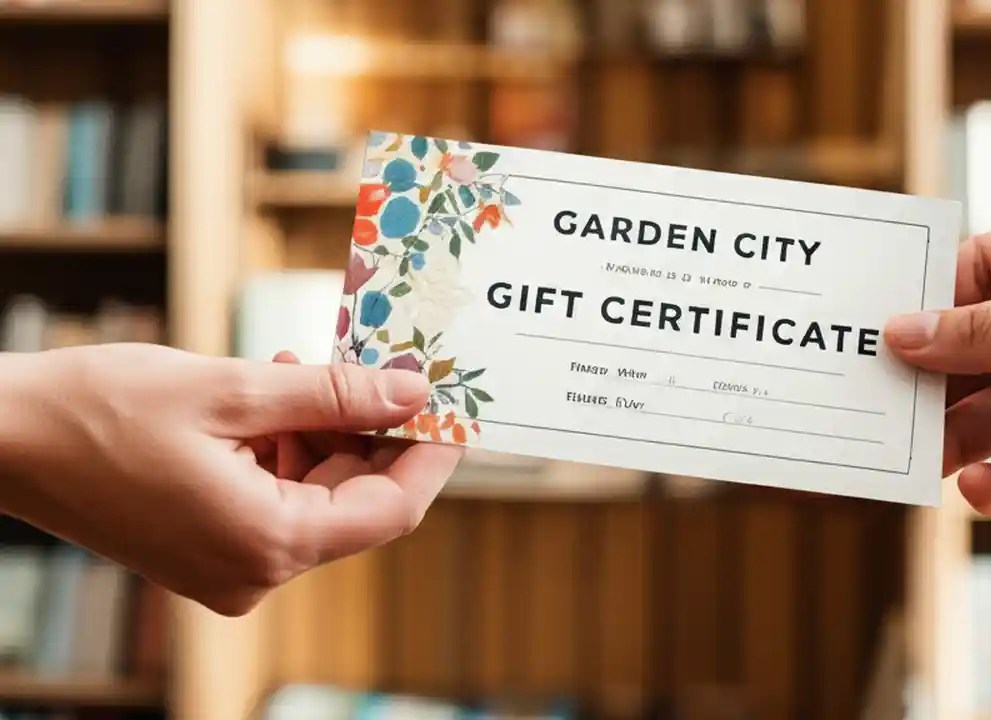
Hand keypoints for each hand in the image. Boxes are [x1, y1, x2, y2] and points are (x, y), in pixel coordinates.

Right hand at [0, 343, 460, 614]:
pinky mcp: (207, 550)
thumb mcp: (234, 390)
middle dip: (371, 433)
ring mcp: (228, 568)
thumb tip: (412, 395)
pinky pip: (275, 501)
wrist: (0, 438)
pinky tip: (274, 397)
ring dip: (324, 433)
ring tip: (305, 368)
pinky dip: (286, 450)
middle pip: (353, 503)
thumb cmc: (99, 409)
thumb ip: (335, 397)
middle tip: (380, 367)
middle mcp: (253, 573)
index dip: (430, 456)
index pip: (390, 509)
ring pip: (315, 496)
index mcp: (266, 544)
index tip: (454, 407)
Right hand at [884, 220, 990, 543]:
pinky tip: (979, 487)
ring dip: (956, 435)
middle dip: (934, 377)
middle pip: (976, 349)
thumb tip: (901, 332)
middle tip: (881, 400)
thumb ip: (986, 332)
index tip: (877, 327)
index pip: (981, 271)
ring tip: (924, 454)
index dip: (929, 298)